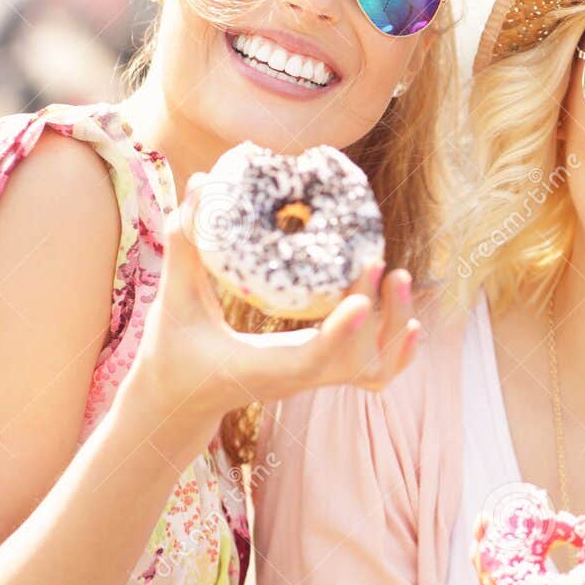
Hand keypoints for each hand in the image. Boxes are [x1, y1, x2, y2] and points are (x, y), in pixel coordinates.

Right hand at [128, 176, 421, 423]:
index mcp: (263, 367)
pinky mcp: (322, 375)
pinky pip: (374, 373)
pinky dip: (398, 353)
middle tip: (379, 264)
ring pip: (374, 367)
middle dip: (380, 315)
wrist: (179, 401)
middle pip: (358, 360)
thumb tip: (199, 183)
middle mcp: (297, 378)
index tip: (364, 295)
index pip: (314, 358)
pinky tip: (412, 323)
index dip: (343, 331)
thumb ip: (186, 244)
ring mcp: (315, 380)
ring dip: (393, 326)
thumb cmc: (172, 353)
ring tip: (397, 277)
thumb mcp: (174, 299)